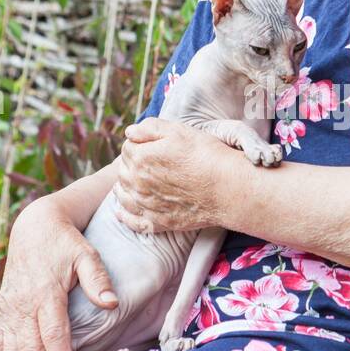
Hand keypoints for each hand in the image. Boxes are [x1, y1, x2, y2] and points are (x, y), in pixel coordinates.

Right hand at [0, 195, 117, 350]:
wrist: (33, 229)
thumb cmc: (65, 243)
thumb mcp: (86, 254)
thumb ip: (98, 279)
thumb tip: (112, 303)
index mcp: (45, 292)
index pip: (52, 335)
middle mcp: (22, 304)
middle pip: (30, 350)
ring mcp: (8, 309)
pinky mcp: (1, 311)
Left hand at [114, 118, 222, 234]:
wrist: (228, 188)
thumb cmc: (206, 155)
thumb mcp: (178, 131)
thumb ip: (149, 128)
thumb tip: (129, 132)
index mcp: (140, 158)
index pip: (127, 147)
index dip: (139, 143)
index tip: (153, 144)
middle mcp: (138, 183)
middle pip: (123, 170)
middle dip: (131, 163)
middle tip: (150, 160)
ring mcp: (147, 205)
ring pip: (123, 195)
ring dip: (125, 186)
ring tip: (133, 181)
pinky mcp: (158, 223)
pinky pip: (132, 221)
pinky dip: (124, 215)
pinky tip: (121, 211)